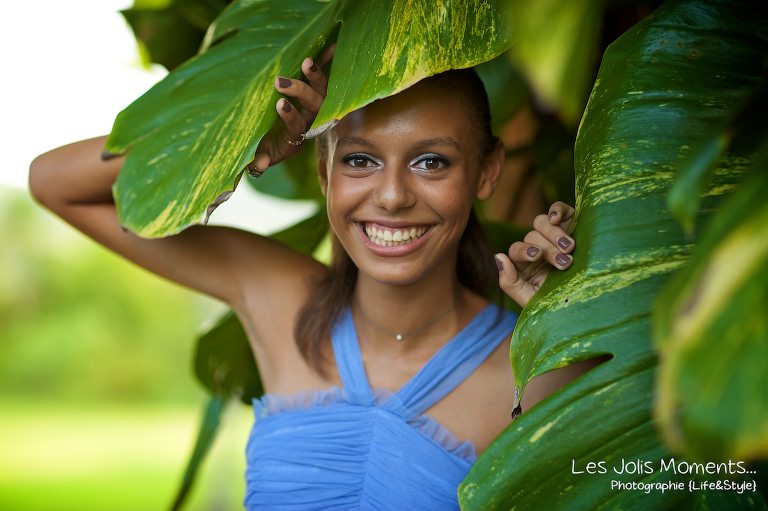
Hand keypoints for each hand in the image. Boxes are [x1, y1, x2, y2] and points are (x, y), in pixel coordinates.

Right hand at [246, 45, 334, 174]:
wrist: (278, 139)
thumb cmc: (265, 147)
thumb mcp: (261, 156)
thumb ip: (259, 161)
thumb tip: (259, 166)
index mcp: (296, 136)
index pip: (297, 126)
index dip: (291, 116)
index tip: (280, 105)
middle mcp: (309, 120)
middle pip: (312, 106)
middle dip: (300, 92)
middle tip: (281, 82)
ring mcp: (314, 105)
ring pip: (321, 90)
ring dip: (315, 76)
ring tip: (306, 62)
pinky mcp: (314, 90)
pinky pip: (323, 75)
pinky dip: (327, 61)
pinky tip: (332, 46)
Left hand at [496, 201, 575, 307]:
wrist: (590, 303)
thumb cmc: (560, 304)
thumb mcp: (531, 300)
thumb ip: (509, 282)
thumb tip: (498, 256)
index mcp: (525, 264)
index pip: (516, 249)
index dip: (524, 250)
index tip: (537, 256)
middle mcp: (537, 246)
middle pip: (532, 236)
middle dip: (548, 250)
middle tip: (565, 263)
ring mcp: (553, 234)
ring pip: (542, 222)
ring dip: (554, 234)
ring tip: (570, 248)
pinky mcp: (571, 223)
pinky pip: (559, 209)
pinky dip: (556, 210)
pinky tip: (557, 219)